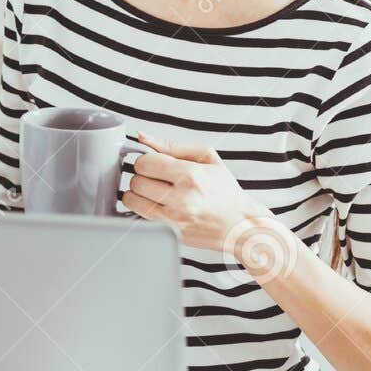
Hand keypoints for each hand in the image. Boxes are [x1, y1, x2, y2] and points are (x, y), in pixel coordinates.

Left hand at [121, 133, 283, 259]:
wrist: (239, 225)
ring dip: (138, 194)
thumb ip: (171, 146)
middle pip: (136, 181)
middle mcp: (181, 198)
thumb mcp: (207, 158)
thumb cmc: (224, 191)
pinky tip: (156, 205)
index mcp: (190, 175)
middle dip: (142, 177)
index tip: (153, 164)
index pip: (145, 163)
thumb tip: (142, 137)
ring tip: (154, 192)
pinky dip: (143, 209)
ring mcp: (174, 218)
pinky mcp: (169, 232)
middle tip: (155, 178)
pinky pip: (139, 217)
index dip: (146, 161)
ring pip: (132, 200)